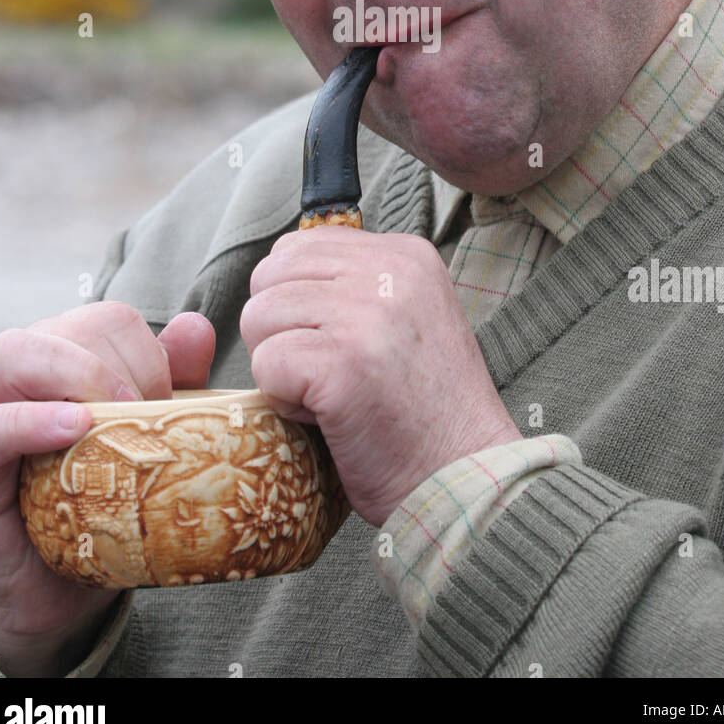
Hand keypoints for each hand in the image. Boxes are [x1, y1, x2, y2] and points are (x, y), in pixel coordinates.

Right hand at [0, 301, 214, 675]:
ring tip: (116, 415)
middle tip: (146, 418)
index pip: (107, 319)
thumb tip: (196, 325)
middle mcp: (18, 375)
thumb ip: (172, 381)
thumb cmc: (98, 508)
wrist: (51, 594)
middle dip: (121, 365)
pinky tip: (72, 430)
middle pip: (69, 327)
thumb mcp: (145, 440)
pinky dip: (29, 421)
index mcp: (64, 358)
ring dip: (77, 374)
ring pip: (14, 353)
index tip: (169, 406)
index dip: (148, 354)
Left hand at [241, 228, 520, 526]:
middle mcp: (388, 271)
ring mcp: (366, 314)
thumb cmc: (428, 412)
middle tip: (325, 372)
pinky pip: (266, 364)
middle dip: (277, 329)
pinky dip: (283, 400)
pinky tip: (327, 416)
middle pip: (269, 275)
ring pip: (258, 317)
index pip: (298, 246)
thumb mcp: (409, 317)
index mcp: (404, 254)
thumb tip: (282, 274)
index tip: (335, 343)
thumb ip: (356, 285)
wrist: (465, 477)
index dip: (293, 300)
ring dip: (278, 366)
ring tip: (329, 394)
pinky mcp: (343, 362)